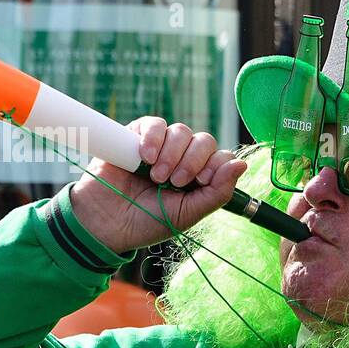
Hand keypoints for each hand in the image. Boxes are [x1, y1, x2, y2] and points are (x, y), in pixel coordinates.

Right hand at [68, 117, 247, 253]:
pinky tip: (145, 158)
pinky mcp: (137, 137)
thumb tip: (242, 164)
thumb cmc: (147, 222)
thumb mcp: (188, 214)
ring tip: (156, 176)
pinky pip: (155, 124)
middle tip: (174, 182)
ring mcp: (160, 147)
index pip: (221, 158)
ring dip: (172, 154)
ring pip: (181, 132)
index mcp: (198, 178)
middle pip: (204, 141)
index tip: (198, 183)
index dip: (214, 166)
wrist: (106, 223)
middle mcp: (182, 160)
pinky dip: (154, 138)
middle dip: (193, 161)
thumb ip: (217, 192)